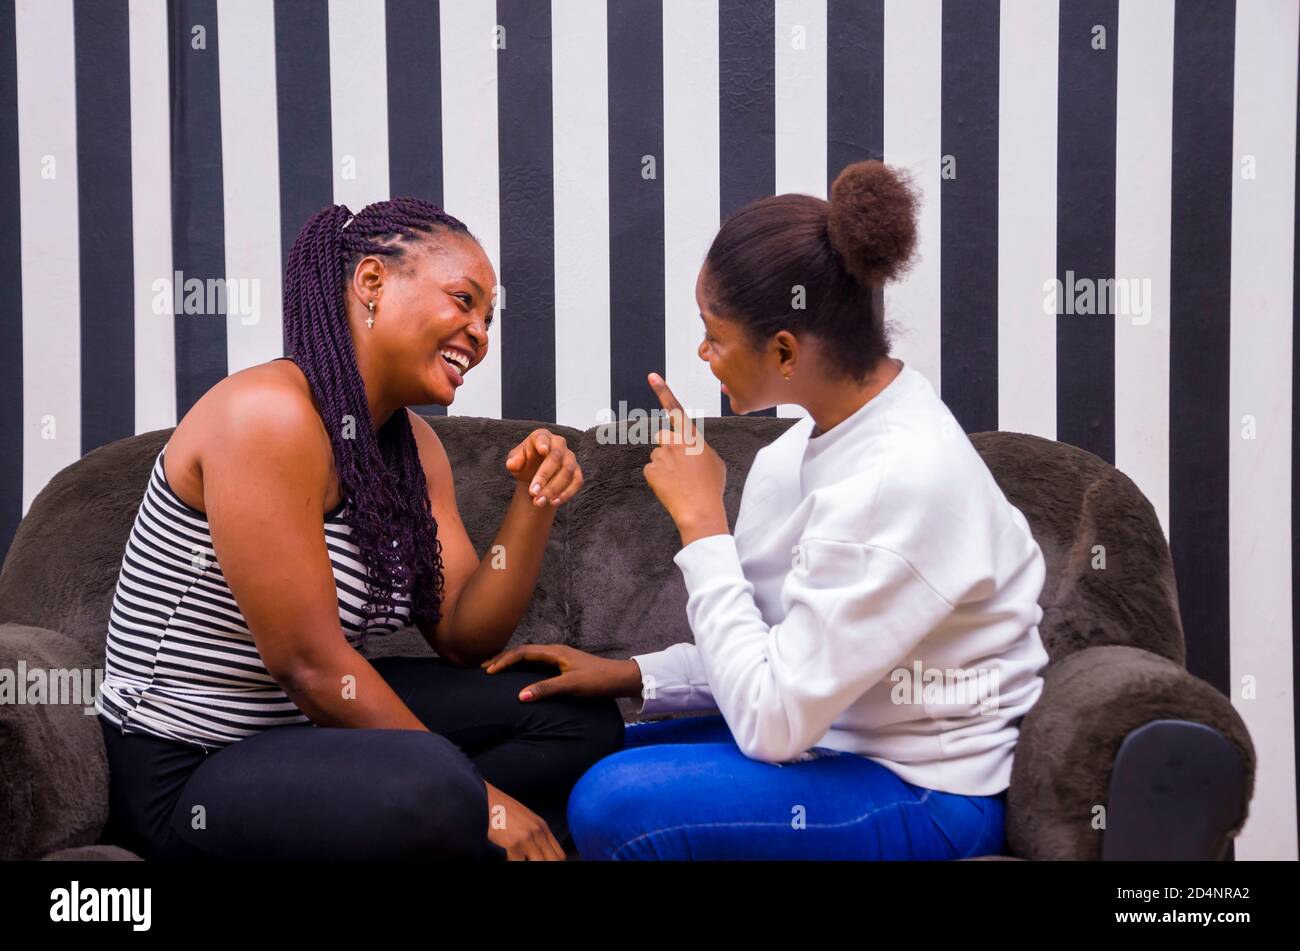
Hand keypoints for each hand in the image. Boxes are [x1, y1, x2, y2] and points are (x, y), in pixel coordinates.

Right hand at [482, 644, 643, 700]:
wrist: (619, 678)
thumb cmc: (597, 680)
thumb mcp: (570, 686)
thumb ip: (546, 689)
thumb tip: (520, 696)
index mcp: (555, 652)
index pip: (523, 652)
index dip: (504, 660)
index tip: (489, 671)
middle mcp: (555, 651)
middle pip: (523, 651)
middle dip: (503, 658)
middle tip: (484, 667)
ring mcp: (560, 657)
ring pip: (530, 656)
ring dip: (512, 661)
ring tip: (496, 669)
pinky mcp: (564, 665)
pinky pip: (537, 662)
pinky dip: (523, 666)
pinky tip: (519, 674)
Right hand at [483, 781, 564, 859]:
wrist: (480, 798)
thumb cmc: (497, 809)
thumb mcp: (522, 819)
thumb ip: (533, 834)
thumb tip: (535, 853)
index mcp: (541, 826)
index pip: (559, 855)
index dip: (552, 862)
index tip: (543, 863)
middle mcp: (538, 832)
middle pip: (554, 861)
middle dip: (544, 865)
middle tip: (528, 861)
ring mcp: (527, 838)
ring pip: (540, 864)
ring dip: (528, 863)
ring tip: (517, 859)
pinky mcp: (513, 844)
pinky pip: (519, 863)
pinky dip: (513, 863)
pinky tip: (506, 858)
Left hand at [504, 428, 583, 507]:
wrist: (535, 473)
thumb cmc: (525, 462)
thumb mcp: (515, 460)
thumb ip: (513, 460)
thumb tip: (512, 464)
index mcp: (542, 436)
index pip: (543, 438)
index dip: (544, 443)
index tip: (542, 450)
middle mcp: (559, 444)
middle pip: (555, 458)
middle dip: (544, 477)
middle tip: (532, 493)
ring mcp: (570, 458)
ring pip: (567, 472)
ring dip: (554, 489)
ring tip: (539, 502)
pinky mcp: (577, 472)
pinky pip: (576, 482)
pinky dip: (566, 493)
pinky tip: (553, 502)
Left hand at [643, 373, 727, 542]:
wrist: (700, 510)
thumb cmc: (711, 487)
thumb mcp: (714, 462)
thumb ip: (700, 449)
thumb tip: (690, 450)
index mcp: (691, 437)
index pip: (675, 408)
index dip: (663, 391)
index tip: (652, 376)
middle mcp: (673, 441)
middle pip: (662, 437)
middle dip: (668, 448)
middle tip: (681, 468)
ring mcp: (660, 456)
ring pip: (657, 455)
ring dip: (665, 465)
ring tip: (680, 481)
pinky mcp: (650, 470)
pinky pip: (651, 470)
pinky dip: (658, 479)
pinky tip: (670, 488)